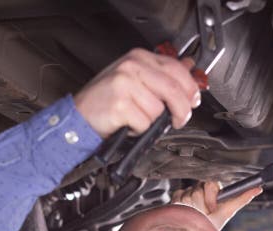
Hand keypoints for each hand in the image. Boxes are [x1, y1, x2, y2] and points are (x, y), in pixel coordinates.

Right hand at [73, 48, 200, 138]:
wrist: (79, 116)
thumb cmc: (107, 100)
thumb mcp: (135, 79)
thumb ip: (161, 74)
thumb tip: (188, 67)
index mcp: (138, 57)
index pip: (177, 69)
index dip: (190, 89)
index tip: (193, 101)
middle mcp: (131, 67)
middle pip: (174, 90)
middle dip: (182, 110)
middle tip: (178, 119)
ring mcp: (124, 84)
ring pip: (159, 110)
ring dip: (151, 122)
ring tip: (136, 117)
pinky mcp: (119, 105)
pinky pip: (145, 124)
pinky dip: (139, 130)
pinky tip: (128, 123)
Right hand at [170, 182, 261, 230]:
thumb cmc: (213, 224)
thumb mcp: (228, 211)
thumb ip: (243, 198)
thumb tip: (259, 189)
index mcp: (213, 191)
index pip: (211, 183)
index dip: (211, 196)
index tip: (211, 209)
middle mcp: (201, 189)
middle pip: (199, 189)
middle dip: (202, 204)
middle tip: (204, 215)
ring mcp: (188, 192)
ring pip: (188, 194)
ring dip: (192, 208)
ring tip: (195, 216)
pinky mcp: (177, 196)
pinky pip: (179, 195)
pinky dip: (181, 206)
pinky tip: (186, 213)